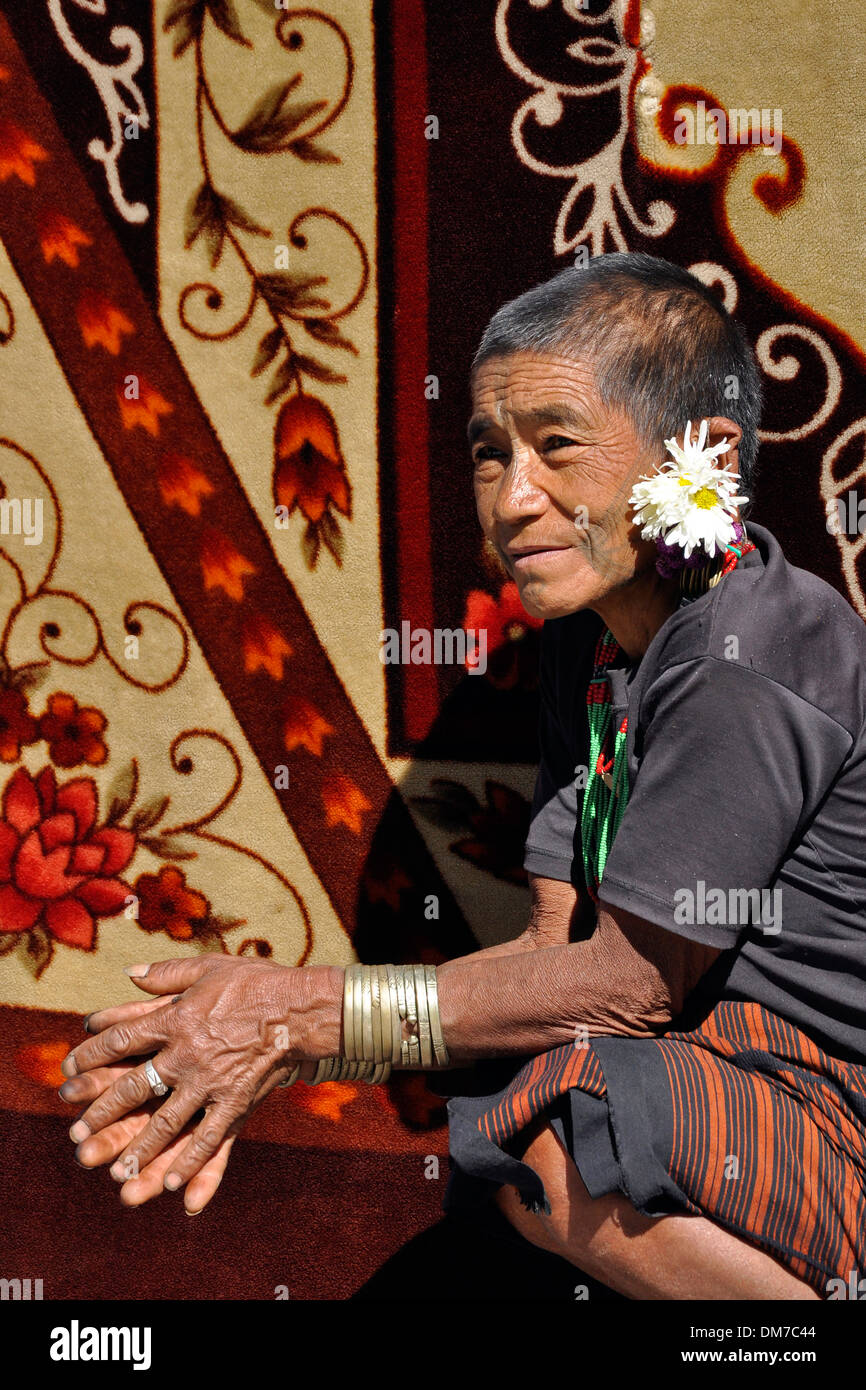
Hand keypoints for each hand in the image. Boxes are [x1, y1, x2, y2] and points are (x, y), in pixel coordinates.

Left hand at [59, 954, 343, 1196]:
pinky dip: (190, 1161)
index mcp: (175, 1019)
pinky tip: (172, 1183)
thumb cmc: (257, 983)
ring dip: (139, 1149)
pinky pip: (208, 1137)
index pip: (121, 1040)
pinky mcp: (235, 1102)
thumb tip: (129, 974)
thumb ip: (166, 974)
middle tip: (77, 1136)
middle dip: (102, 1113)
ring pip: (165, 1122)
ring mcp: (210, 1082)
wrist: (303, 1009)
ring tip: (117, 1173)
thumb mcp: (209, 968)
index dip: (92, 1055)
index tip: (69, 1070)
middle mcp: (185, 1054)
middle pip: (133, 1087)